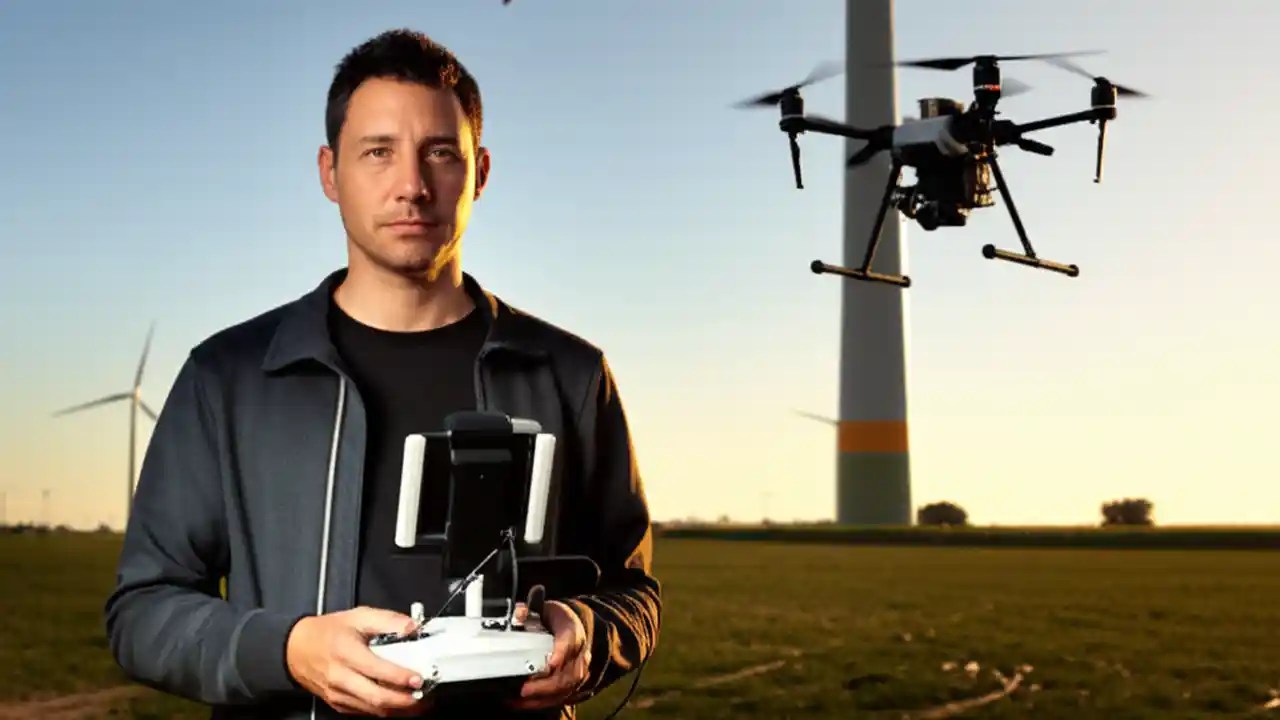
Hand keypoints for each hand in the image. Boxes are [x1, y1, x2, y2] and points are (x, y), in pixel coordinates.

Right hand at [286, 606, 433, 716]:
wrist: (296, 649)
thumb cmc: (327, 632)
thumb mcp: (357, 616)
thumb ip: (387, 620)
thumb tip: (412, 626)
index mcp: (346, 652)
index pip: (377, 670)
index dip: (400, 676)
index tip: (419, 678)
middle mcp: (341, 677)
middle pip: (376, 697)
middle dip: (404, 701)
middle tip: (425, 696)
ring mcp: (339, 694)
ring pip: (373, 709)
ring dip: (399, 709)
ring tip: (419, 703)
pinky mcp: (339, 703)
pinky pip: (365, 711)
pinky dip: (384, 710)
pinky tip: (399, 705)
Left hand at [509, 600, 590, 710]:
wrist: (574, 626)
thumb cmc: (556, 619)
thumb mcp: (544, 608)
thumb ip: (529, 611)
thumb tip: (518, 613)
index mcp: (572, 629)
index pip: (569, 641)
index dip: (561, 653)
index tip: (551, 664)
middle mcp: (579, 652)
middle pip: (568, 673)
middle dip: (546, 685)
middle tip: (524, 689)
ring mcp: (578, 669)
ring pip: (566, 688)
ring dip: (542, 697)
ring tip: (518, 700)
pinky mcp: (573, 683)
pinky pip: (560, 697)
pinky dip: (541, 702)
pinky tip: (521, 704)